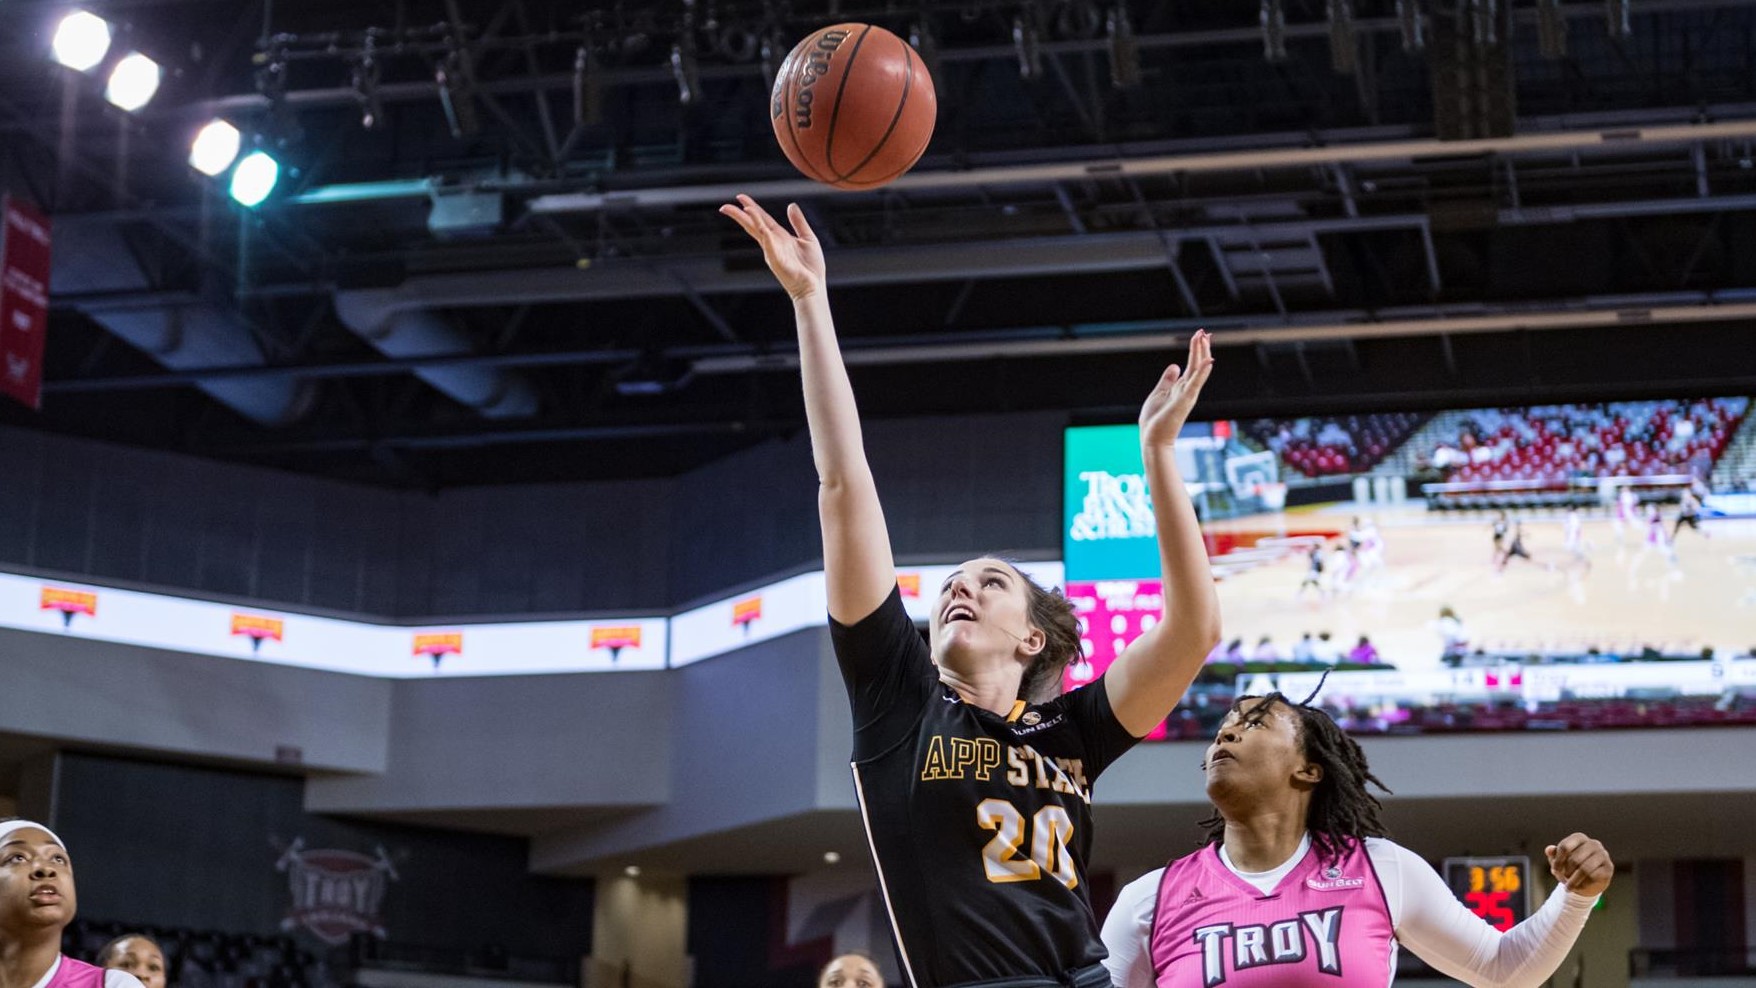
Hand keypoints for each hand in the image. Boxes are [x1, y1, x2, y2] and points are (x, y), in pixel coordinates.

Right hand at [718, 195, 825, 300]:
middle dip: (739, 215)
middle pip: (753, 225)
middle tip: (724, 206)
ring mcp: (772, 252)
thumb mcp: (807, 237)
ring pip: (759, 232)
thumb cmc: (811, 267)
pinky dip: (764, 235)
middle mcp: (772, 243)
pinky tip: (760, 226)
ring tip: (741, 208)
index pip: (762, 219)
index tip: (740, 198)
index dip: (752, 208)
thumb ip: (798, 222)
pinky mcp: (777, 261)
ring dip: (750, 220)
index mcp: (779, 237)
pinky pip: (769, 245)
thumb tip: (791, 205)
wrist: (814, 286)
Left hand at [1138, 329, 1215, 448]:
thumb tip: (1174, 365)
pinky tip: (1208, 361)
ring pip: (1198, 370)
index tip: (1199, 335)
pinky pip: (1195, 384)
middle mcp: (1188, 390)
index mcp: (1182, 388)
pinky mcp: (1184, 401)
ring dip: (1202, 354)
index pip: (1192, 365)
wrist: (1153, 439)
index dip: (1196, 350)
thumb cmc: (1155, 420)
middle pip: (1197, 364)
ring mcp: (1187, 395)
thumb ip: (1168, 380)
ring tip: (1204, 338)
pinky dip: (1201, 372)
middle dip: (1201, 348)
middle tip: (1205, 332)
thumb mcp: (1159, 393)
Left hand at [1545, 833, 1611, 896]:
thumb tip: (1549, 850)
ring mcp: (1603, 854)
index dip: (1557, 861)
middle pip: (1574, 859)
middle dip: (1566, 872)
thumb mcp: (1560, 861)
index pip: (1565, 847)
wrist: (1588, 880)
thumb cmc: (1571, 867)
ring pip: (1584, 869)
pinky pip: (1593, 877)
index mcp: (1579, 838)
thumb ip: (1553, 855)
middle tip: (1562, 880)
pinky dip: (1583, 884)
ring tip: (1567, 888)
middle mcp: (1593, 843)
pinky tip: (1579, 887)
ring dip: (1573, 881)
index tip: (1554, 870)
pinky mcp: (1609, 867)